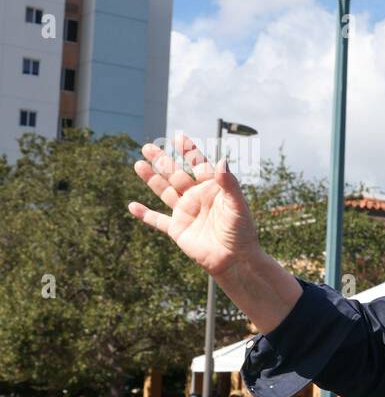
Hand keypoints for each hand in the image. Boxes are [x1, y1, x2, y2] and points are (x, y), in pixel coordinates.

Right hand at [129, 133, 262, 278]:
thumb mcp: (237, 206)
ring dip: (151, 179)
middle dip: (162, 161)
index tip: (178, 137)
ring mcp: (186, 213)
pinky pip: (158, 220)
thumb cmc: (241, 232)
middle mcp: (197, 198)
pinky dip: (145, 214)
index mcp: (212, 189)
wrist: (235, 260)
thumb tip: (222, 160)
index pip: (199, 165)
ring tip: (138, 164)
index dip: (189, 151)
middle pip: (176, 175)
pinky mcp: (178, 229)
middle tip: (147, 147)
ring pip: (164, 192)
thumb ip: (229, 184)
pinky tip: (132, 206)